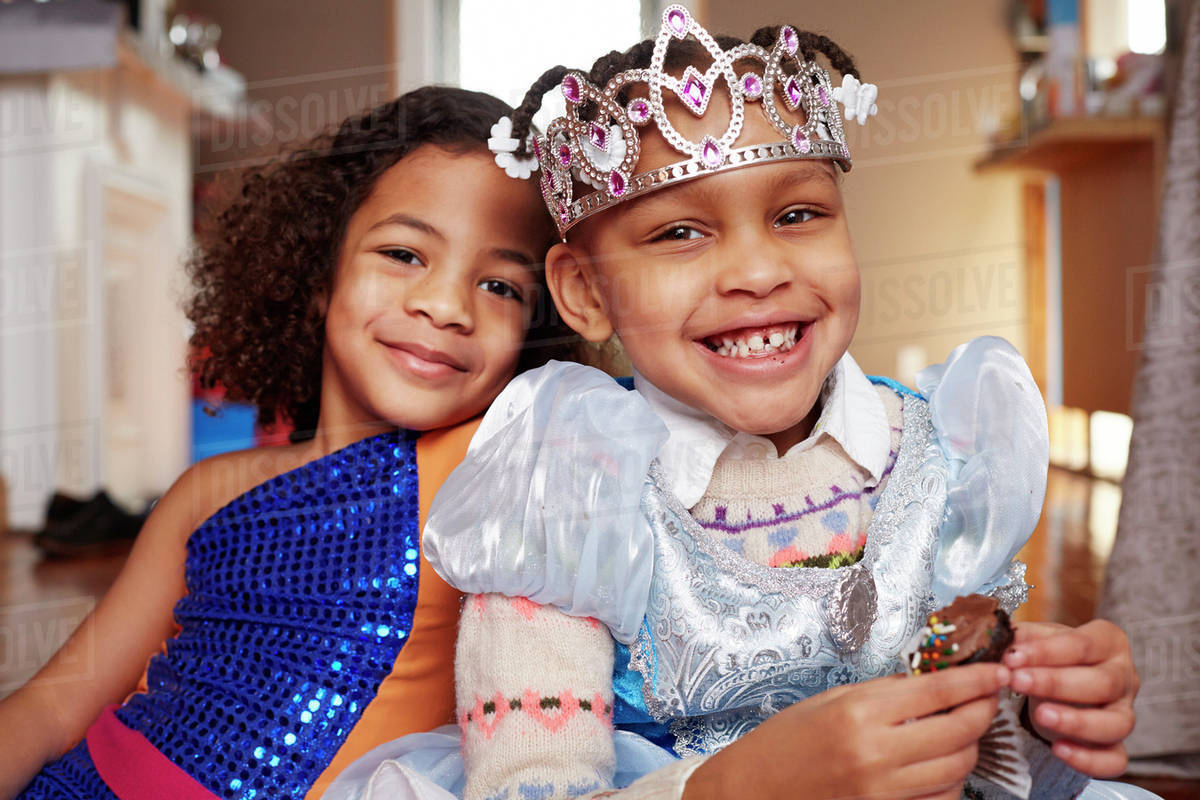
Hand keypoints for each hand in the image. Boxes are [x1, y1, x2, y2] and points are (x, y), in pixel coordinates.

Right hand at [684, 663, 1009, 799]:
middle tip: (988, 699)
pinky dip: (951, 782)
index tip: (996, 671)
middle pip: (959, 731)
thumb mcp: (829, 700)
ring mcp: (884, 790)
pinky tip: (941, 766)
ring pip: (958, 769)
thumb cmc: (785, 740)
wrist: (753, 790)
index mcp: (860, 712)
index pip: (939, 690)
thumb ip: (881, 692)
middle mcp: (877, 752)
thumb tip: (930, 682)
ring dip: (970, 747)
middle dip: (983, 712)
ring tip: (963, 730)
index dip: (977, 680)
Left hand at [1003, 620, 1137, 776]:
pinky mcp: (1118, 745)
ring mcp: (1124, 713)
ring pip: (1116, 723)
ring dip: (1076, 721)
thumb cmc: (1051, 655)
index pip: (1082, 644)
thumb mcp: (1038, 638)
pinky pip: (1115, 760)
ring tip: (1040, 716)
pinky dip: (1089, 759)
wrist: (1061, 683)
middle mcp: (1124, 677)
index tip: (1012, 657)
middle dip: (1056, 683)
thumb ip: (1023, 638)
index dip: (1046, 651)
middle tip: (1017, 682)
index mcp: (1108, 641)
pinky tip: (1058, 749)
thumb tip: (1003, 642)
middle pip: (1102, 682)